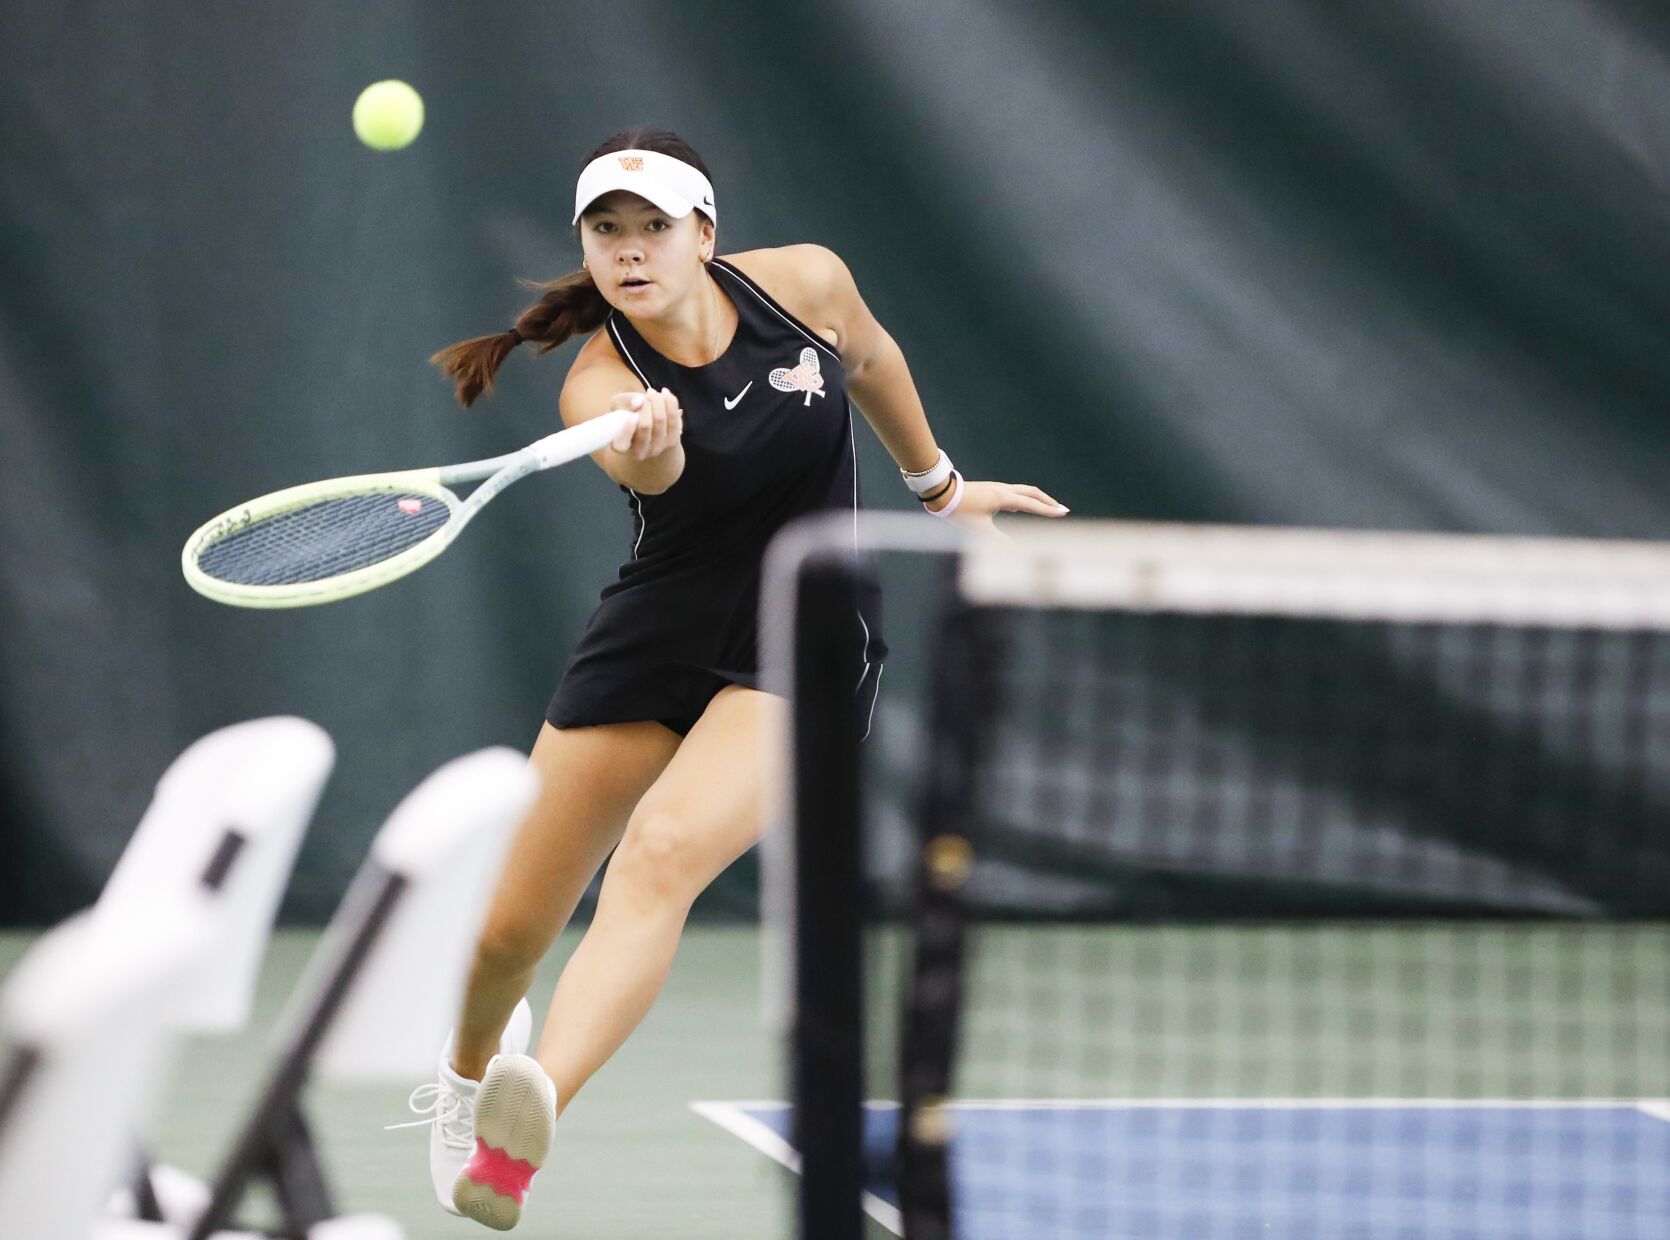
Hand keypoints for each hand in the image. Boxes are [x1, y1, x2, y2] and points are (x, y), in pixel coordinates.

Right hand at [608, 387, 683, 459]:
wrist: (649, 424)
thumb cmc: (629, 413)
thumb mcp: (619, 404)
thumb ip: (625, 401)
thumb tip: (639, 401)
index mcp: (622, 446)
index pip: (620, 444)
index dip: (627, 430)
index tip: (632, 415)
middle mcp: (639, 452)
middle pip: (645, 425)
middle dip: (645, 405)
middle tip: (643, 397)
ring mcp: (657, 448)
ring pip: (660, 419)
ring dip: (657, 400)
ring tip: (651, 393)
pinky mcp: (673, 440)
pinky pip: (674, 417)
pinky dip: (669, 401)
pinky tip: (664, 392)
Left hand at [928, 479, 1068, 532]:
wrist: (942, 493)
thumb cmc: (959, 511)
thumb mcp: (979, 529)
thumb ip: (998, 540)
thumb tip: (1014, 552)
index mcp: (1002, 497)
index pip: (1031, 504)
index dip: (1048, 510)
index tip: (1063, 513)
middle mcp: (1003, 489)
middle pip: (1032, 492)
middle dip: (1048, 501)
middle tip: (1062, 509)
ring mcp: (997, 487)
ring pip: (1023, 491)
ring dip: (1037, 498)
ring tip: (1048, 507)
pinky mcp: (991, 489)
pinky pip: (1014, 492)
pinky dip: (1025, 498)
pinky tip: (1021, 507)